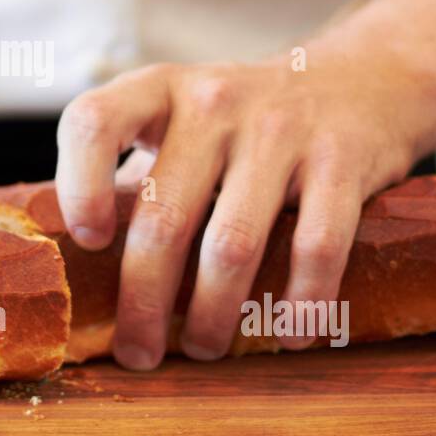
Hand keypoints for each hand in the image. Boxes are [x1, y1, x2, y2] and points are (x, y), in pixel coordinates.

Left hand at [56, 38, 435, 368]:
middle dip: (144, 301)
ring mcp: (280, 129)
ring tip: (204, 349)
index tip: (90, 241)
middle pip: (162, 217)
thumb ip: (136, 181)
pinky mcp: (341, 159)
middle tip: (140, 352)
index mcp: (158, 91)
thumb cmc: (241, 127)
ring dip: (213, 315)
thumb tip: (78, 278)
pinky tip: (291, 333)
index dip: (79, 184)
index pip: (94, 121)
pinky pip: (316, 247)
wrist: (356, 82)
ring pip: (232, 245)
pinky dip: (301, 304)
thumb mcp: (181, 126)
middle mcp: (213, 102)